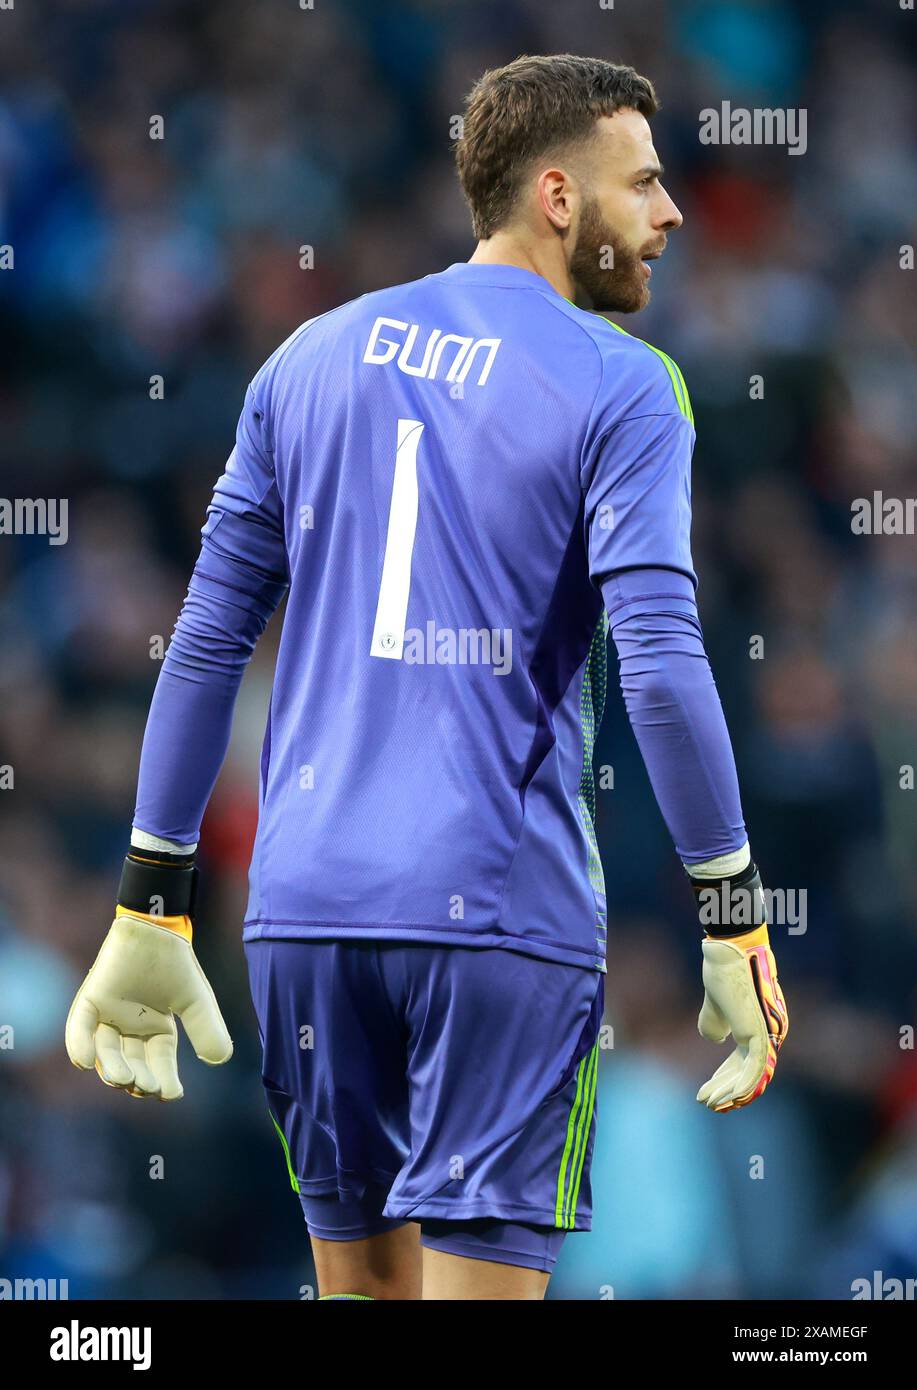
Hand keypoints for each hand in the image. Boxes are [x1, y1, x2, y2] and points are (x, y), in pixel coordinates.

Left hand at [65, 911, 232, 1100]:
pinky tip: (84, 1062)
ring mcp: (108, 1015)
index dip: (164, 1080)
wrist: (157, 928)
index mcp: (157, 1029)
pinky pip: (80, 1027)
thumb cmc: (176, 963)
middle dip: (139, 1078)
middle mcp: (130, 1027)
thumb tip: (220, 1060)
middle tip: (146, 1087)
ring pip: (106, 1050)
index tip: (172, 1093)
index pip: (159, 1063)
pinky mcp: (91, 999)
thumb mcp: (197, 1000)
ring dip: (111, 1068)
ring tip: (123, 1079)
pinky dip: (79, 1045)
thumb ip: (207, 1028)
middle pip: (131, 1062)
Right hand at [696, 925, 787, 1111]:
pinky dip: (741, 1086)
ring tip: (709, 1103)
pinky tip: (726, 1097)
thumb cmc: (723, 973)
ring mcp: (766, 1035)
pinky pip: (754, 1068)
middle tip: (708, 1103)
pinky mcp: (759, 1033)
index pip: (744, 1062)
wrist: (727, 952)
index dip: (725, 1079)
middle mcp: (769, 1034)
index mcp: (758, 1028)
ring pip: (752, 1075)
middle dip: (727, 1091)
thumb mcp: (714, 1004)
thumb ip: (714, 1022)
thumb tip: (714, 1038)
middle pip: (750, 1073)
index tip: (707, 1093)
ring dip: (730, 1092)